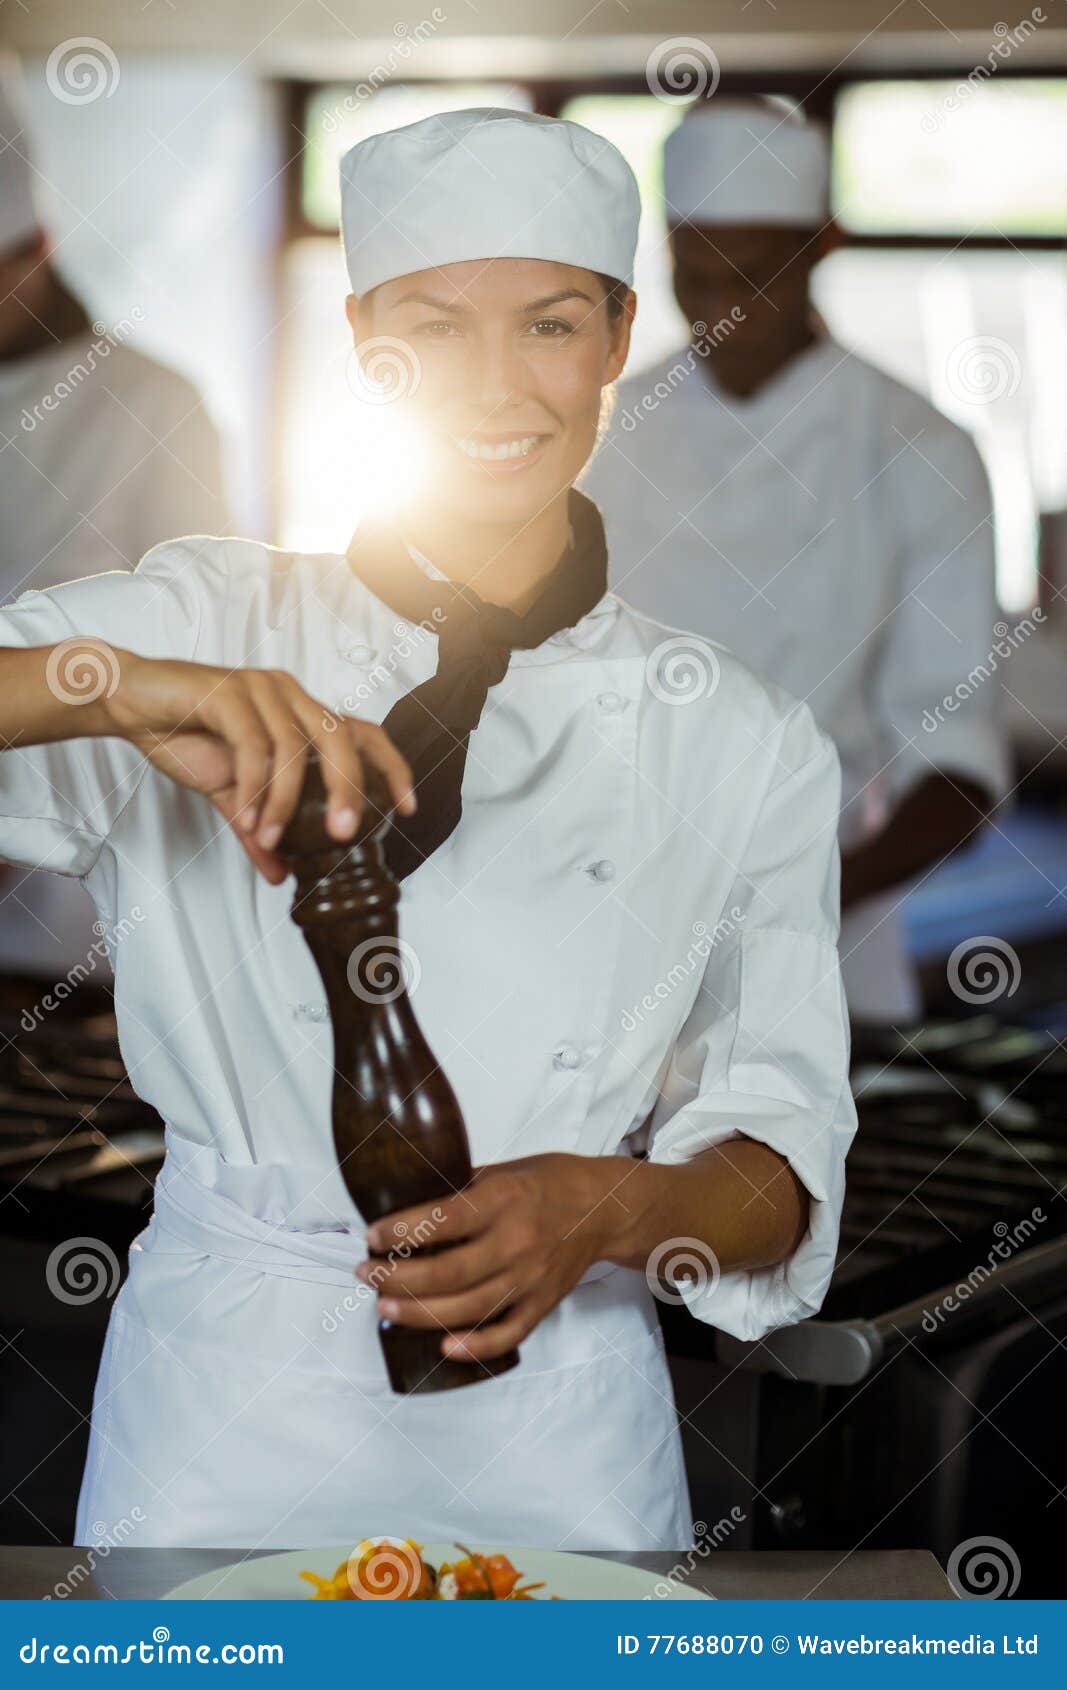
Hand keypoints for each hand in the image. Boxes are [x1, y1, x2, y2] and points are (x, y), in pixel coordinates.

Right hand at [101, 653, 414, 882]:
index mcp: (301, 714)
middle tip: (343, 836)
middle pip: (343, 740)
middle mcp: (290, 696)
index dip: (392, 769)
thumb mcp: (229, 794)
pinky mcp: (228, 692)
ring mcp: (262, 690)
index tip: (408, 809)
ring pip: (295, 747)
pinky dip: (252, 787)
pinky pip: (253, 745)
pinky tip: (244, 816)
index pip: (364, 734)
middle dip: (348, 791)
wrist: (129, 702)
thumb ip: (258, 830)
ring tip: (269, 838)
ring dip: (285, 802)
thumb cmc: (185, 734)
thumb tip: (282, 874)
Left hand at [356, 1154, 621, 1362]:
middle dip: (397, 1277)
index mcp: (504, 1199)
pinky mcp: (543, 1303)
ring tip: (385, 1305)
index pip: (442, 1220)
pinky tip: (444, 1345)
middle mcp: (517, 1242)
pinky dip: (476, 1346)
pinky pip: (508, 1334)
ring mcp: (531, 1278)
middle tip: (367, 1274)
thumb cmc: (548, 1182)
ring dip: (420, 1312)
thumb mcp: (502, 1170)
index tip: (371, 1235)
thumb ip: (459, 1189)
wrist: (605, 1209)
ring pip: (468, 1307)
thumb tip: (406, 1204)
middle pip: (448, 1273)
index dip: (400, 1231)